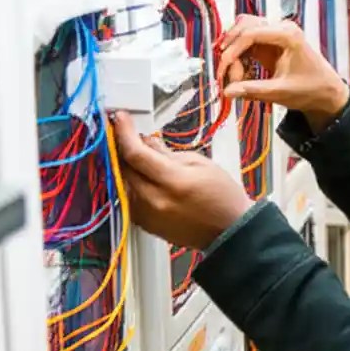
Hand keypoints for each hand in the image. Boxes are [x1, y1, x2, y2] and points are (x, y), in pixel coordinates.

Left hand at [112, 112, 253, 250]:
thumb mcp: (202, 164)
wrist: (229, 231)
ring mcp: (147, 215)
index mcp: (173, 182)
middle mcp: (155, 200)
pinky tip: (150, 180)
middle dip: (125, 148)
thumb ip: (169, 153)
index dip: (124, 133)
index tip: (120, 118)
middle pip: (124, 168)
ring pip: (124, 182)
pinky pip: (129, 197)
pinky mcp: (144, 224)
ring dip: (130, 167)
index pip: (136, 154)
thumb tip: (147, 142)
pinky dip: (135, 184)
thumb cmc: (222, 196)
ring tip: (146, 160)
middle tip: (130, 135)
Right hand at [216, 15, 349, 130]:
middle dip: (231, 49)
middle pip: (244, 26)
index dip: (232, 50)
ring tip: (232, 75)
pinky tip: (238, 72)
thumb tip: (226, 92)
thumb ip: (253, 90)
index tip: (223, 71)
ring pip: (243, 30)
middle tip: (225, 75)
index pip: (251, 33)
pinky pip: (247, 40)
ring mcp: (275, 32)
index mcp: (288, 34)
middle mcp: (281, 27)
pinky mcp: (270, 41)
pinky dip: (239, 53)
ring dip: (233, 50)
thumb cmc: (309, 89)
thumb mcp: (280, 92)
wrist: (326, 91)